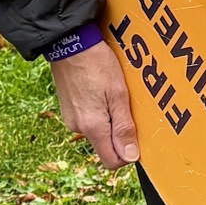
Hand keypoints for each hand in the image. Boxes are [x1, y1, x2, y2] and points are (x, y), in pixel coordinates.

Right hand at [51, 42, 138, 169]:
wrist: (69, 43)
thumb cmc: (96, 64)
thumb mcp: (118, 94)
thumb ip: (124, 127)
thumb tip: (130, 157)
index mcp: (92, 127)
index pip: (112, 161)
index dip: (127, 154)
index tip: (137, 135)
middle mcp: (78, 127)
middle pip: (106, 146)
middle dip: (120, 134)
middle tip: (128, 108)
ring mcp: (71, 118)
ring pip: (98, 131)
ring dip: (110, 120)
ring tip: (115, 95)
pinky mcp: (69, 108)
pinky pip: (89, 119)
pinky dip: (99, 111)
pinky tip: (103, 91)